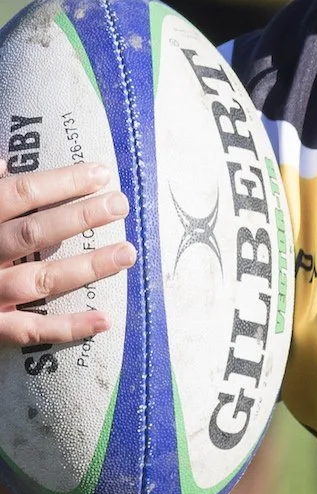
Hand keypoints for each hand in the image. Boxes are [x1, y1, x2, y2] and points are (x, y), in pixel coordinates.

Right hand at [0, 161, 135, 347]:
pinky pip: (29, 331)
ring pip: (41, 280)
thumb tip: (4, 162)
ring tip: (127, 252)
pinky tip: (104, 321)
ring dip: (88, 267)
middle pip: (36, 233)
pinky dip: (68, 328)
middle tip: (120, 204)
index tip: (100, 173)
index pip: (21, 194)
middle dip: (81, 217)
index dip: (62, 182)